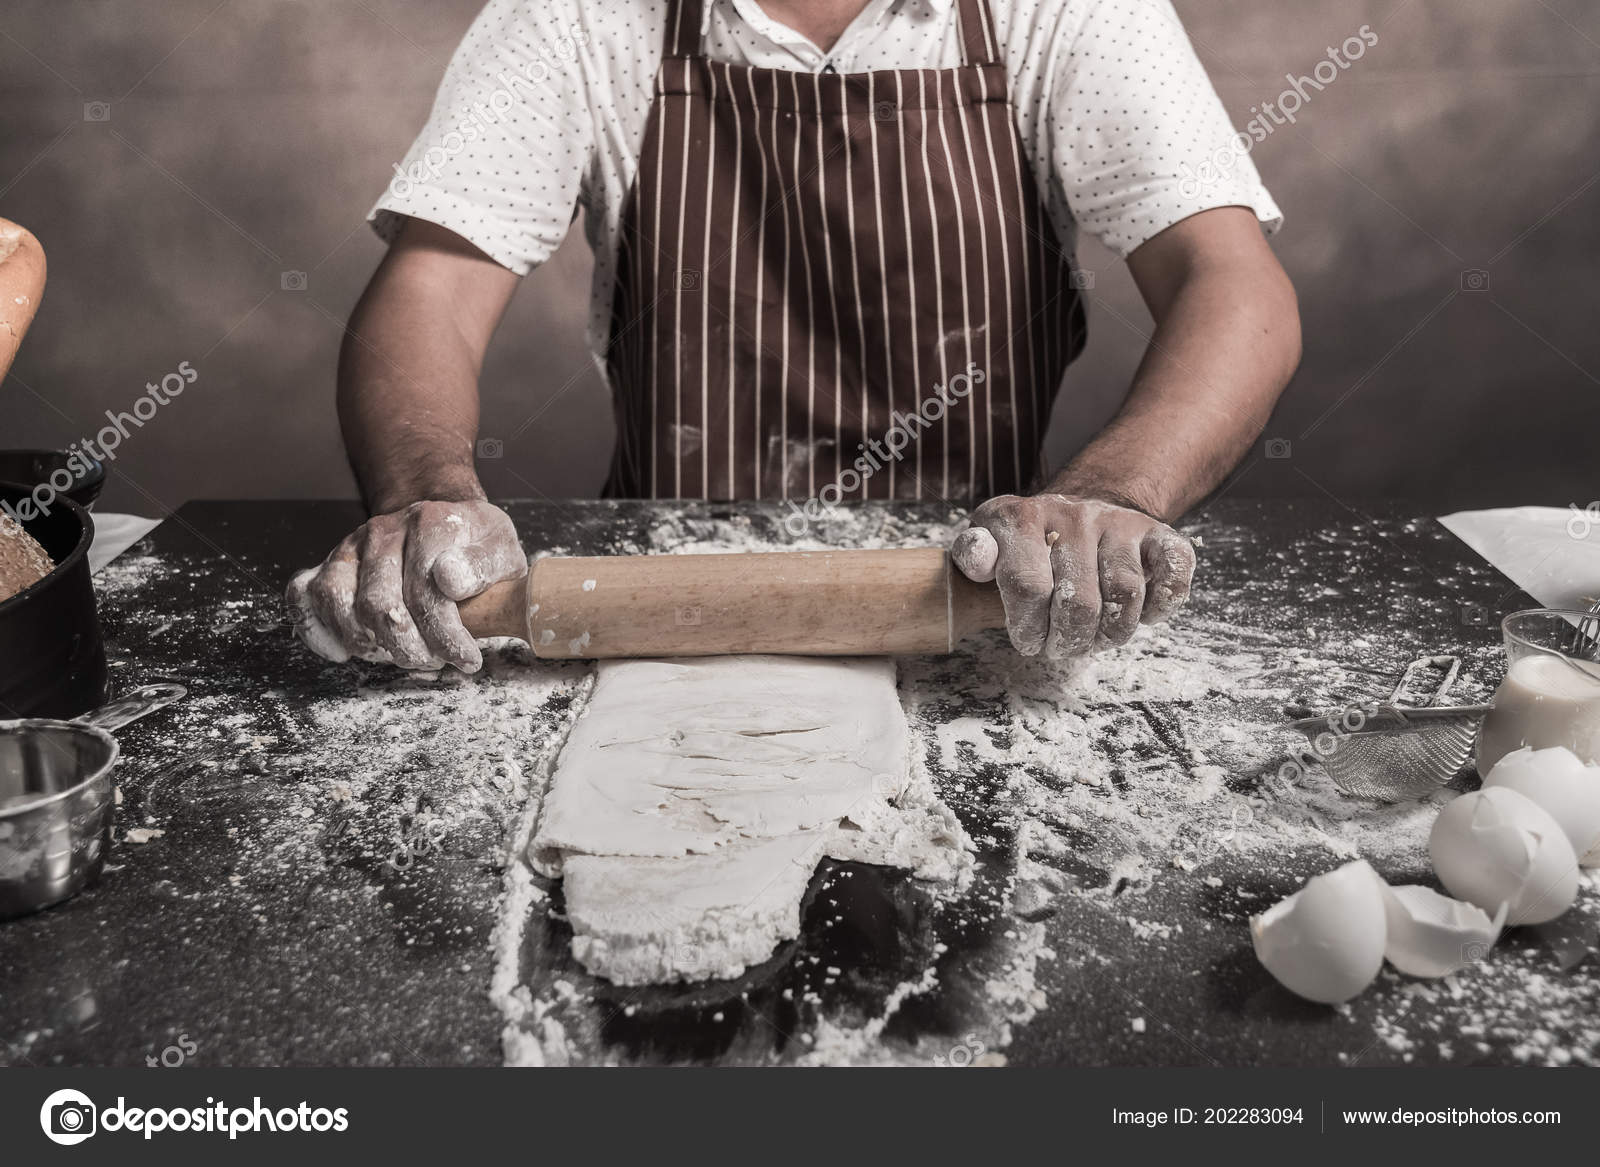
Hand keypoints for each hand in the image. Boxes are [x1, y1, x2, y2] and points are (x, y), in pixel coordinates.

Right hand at [286, 500, 525, 672]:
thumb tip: (449, 580)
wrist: (441, 517)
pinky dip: (316, 628)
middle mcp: (384, 531)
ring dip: (367, 643)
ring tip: (398, 655)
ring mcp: (352, 546)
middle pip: (381, 605)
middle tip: (432, 661)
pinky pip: (303, 594)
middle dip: (409, 648)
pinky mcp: (330, 562)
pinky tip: (343, 652)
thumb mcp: (500, 547)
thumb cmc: (472, 544)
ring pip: (337, 601)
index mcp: (430, 524)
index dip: (447, 637)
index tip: (467, 660)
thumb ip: (484, 563)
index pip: (428, 593)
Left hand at [950, 494, 1195, 658]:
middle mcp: (1074, 513)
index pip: (1027, 587)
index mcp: (1022, 517)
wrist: (1080, 512)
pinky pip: (1174, 572)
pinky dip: (1161, 606)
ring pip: (1126, 595)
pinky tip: (1139, 614)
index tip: (1030, 640)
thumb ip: (974, 554)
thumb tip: (978, 558)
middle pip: (1078, 603)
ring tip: (1094, 636)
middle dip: (1069, 641)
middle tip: (1063, 646)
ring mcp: (1119, 522)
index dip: (1029, 630)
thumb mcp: (990, 543)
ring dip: (1111, 633)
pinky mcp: (1158, 532)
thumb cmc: (1027, 545)